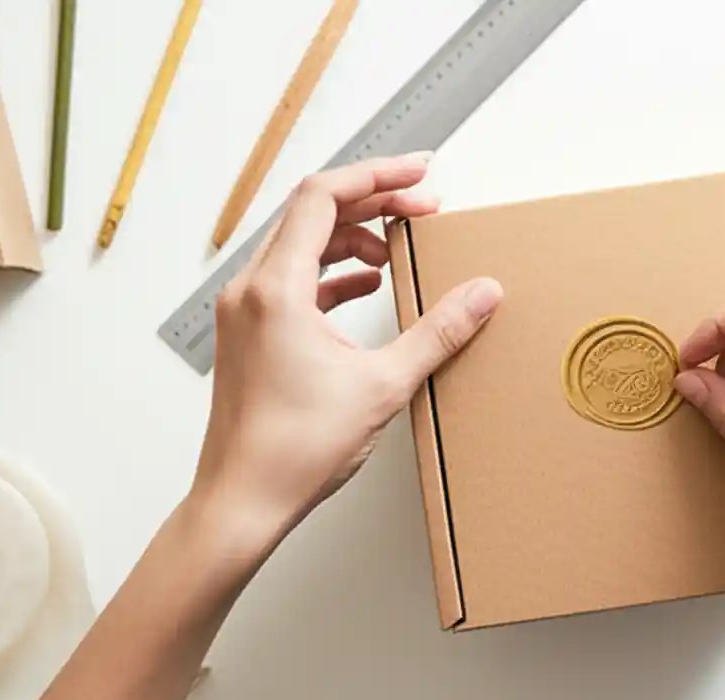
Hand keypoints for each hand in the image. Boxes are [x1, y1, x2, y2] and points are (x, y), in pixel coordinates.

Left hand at [193, 153, 503, 535]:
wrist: (242, 502)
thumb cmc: (296, 450)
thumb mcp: (384, 384)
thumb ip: (438, 331)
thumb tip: (482, 294)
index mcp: (277, 288)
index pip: (324, 197)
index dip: (378, 175)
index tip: (421, 172)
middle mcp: (251, 290)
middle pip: (312, 214)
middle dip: (372, 205)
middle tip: (423, 210)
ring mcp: (245, 313)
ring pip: (300, 246)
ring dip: (352, 239)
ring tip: (398, 252)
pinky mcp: (249, 335)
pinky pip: (292, 280)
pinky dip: (332, 273)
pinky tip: (366, 287)